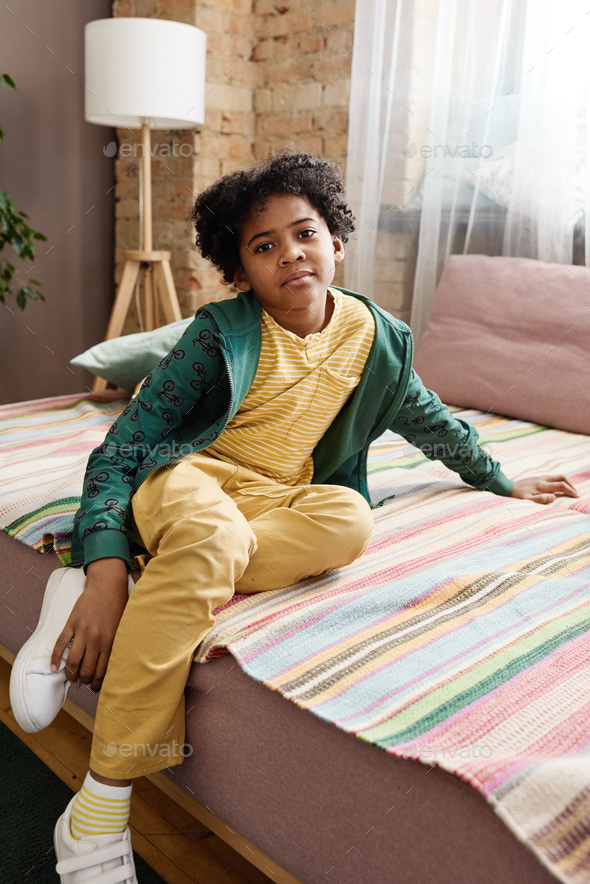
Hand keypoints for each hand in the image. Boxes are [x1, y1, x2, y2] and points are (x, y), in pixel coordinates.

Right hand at [50, 558, 129, 691]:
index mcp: (110, 641)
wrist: (107, 585)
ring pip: (73, 661)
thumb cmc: (118, 606)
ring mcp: (82, 632)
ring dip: (71, 674)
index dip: (98, 683)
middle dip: (85, 681)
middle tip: (84, 683)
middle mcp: (96, 639)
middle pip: (86, 669)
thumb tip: (113, 664)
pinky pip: (60, 644)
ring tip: (71, 679)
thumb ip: (117, 644)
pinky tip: (53, 668)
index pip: (103, 670)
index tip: (95, 688)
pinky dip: (55, 658)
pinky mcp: (72, 624)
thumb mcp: (122, 627)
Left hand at [509, 475, 578, 504]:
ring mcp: (540, 477)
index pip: (561, 486)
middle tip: (577, 493)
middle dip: (571, 484)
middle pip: (562, 478)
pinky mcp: (537, 478)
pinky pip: (552, 477)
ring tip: (571, 490)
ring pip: (557, 476)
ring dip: (566, 482)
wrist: (506, 487)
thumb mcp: (527, 500)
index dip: (571, 491)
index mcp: (541, 486)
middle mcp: (542, 479)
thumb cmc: (517, 496)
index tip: (577, 496)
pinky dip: (559, 481)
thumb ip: (541, 499)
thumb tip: (554, 497)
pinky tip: (560, 487)